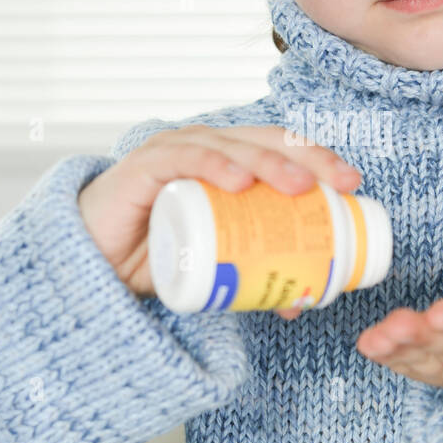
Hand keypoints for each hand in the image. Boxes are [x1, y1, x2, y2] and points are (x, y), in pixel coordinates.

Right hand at [77, 123, 360, 298]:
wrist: (89, 267)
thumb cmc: (152, 257)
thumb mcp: (212, 266)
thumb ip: (250, 276)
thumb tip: (301, 300)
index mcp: (224, 162)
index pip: (278, 148)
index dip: (318, 158)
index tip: (353, 185)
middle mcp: (203, 149)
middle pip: (265, 142)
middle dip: (308, 159)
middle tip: (341, 184)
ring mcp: (173, 153)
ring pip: (231, 147)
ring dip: (270, 163)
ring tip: (300, 187)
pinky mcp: (143, 169)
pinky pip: (184, 160)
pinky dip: (214, 167)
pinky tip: (240, 182)